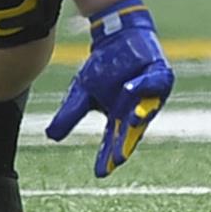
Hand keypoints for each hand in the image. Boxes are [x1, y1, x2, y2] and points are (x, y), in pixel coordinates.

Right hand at [46, 0, 173, 177]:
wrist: (115, 39)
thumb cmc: (102, 68)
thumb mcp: (82, 93)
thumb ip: (70, 114)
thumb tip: (51, 136)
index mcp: (119, 117)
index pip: (113, 141)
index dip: (107, 156)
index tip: (101, 172)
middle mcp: (136, 109)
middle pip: (131, 131)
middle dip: (125, 144)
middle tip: (119, 159)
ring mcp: (150, 93)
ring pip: (148, 108)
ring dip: (141, 116)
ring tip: (132, 123)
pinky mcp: (159, 74)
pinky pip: (154, 82)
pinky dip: (143, 86)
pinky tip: (130, 89)